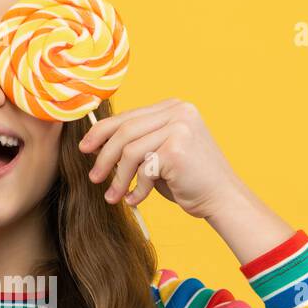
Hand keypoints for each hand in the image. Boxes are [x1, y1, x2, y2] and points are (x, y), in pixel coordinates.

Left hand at [79, 99, 240, 219]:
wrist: (221, 199)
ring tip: (112, 196)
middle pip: (125, 130)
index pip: (129, 116)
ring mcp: (180, 127)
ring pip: (129, 150)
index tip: (85, 148)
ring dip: (118, 177)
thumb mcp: (160, 154)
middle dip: (104, 155)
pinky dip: (136, 188)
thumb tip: (96, 141)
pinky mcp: (177, 148)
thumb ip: (137, 143)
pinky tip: (135, 200)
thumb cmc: (188, 179)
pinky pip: (143, 168)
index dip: (102, 132)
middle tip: (93, 176)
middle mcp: (178, 111)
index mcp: (173, 107)